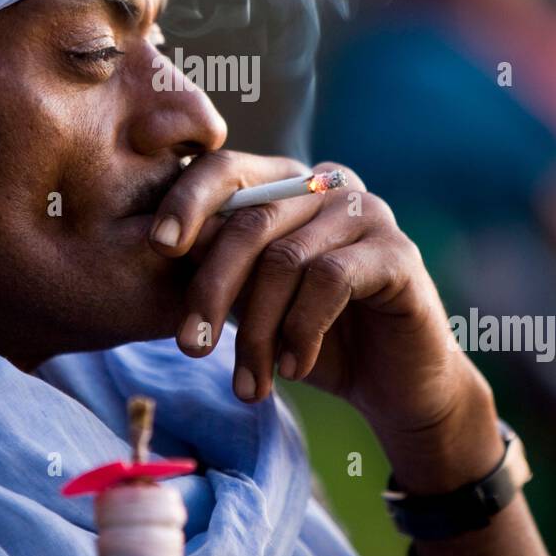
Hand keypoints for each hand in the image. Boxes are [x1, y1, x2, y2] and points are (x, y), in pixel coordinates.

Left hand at [148, 150, 493, 445]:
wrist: (394, 385)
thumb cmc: (313, 338)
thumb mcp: (253, 302)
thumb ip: (220, 269)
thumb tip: (164, 247)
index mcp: (287, 184)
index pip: (227, 170)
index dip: (187, 201)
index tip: (157, 247)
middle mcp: (328, 185)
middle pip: (252, 221)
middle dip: (212, 289)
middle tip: (192, 347)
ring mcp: (368, 214)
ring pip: (287, 260)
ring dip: (259, 332)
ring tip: (248, 383)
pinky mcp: (398, 253)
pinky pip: (331, 280)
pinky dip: (303, 330)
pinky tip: (294, 368)